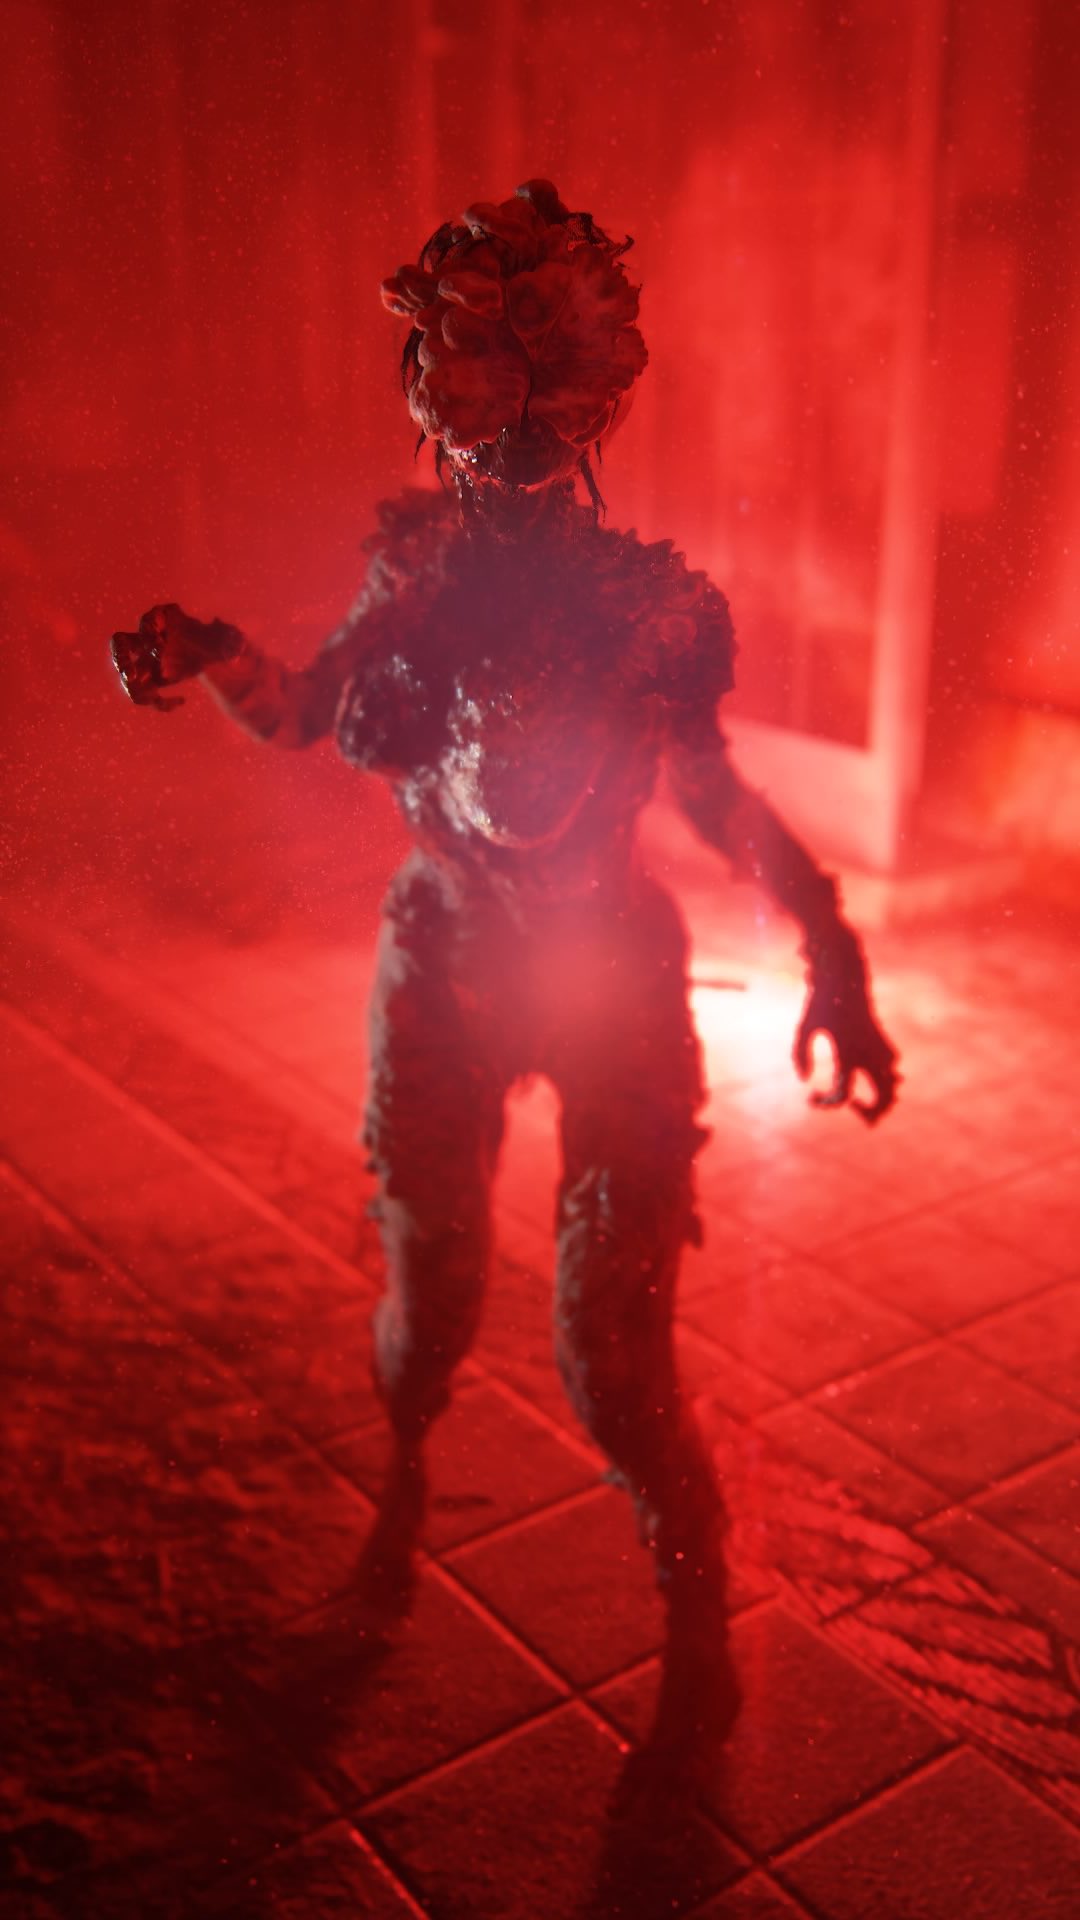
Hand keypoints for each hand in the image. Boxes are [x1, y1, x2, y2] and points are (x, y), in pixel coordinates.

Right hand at [110, 603, 240, 710]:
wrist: (218, 659)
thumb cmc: (223, 642)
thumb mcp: (231, 639)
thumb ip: (229, 635)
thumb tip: (220, 627)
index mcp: (168, 621)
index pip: (149, 620)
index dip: (149, 633)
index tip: (160, 651)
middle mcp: (151, 638)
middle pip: (120, 643)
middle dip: (121, 659)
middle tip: (132, 676)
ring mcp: (147, 659)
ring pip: (126, 673)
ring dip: (133, 688)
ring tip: (153, 699)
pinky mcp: (152, 679)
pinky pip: (143, 693)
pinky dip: (157, 701)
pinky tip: (180, 701)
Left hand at [793, 923, 898, 1124]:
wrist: (845, 975)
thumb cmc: (820, 1001)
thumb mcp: (804, 1028)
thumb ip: (800, 1056)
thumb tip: (806, 1082)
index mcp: (847, 1054)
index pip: (842, 1095)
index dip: (826, 1103)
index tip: (810, 1096)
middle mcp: (868, 1054)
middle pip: (884, 1099)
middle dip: (873, 1114)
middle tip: (854, 1111)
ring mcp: (879, 1048)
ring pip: (893, 1085)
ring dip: (883, 1098)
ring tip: (864, 1101)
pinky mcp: (882, 1040)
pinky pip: (892, 1067)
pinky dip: (886, 1079)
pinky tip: (869, 1076)